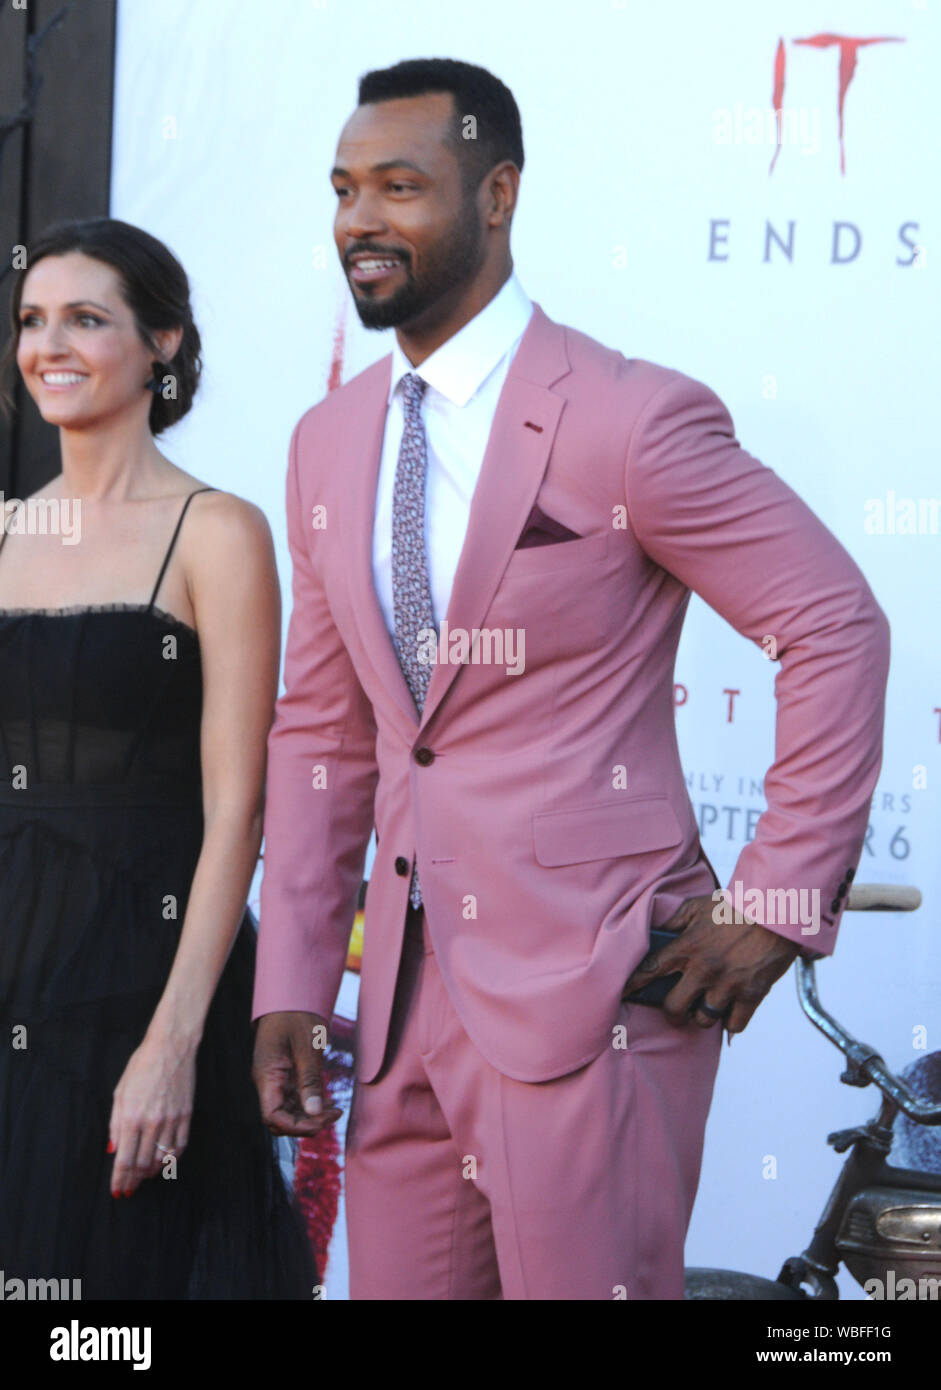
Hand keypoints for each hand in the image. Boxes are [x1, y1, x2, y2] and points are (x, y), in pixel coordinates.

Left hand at [109, 1031, 196, 1197]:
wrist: (171, 1048)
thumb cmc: (141, 1066)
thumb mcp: (120, 1092)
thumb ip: (115, 1124)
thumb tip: (113, 1149)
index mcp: (132, 1117)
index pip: (125, 1159)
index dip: (120, 1179)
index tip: (118, 1190)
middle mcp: (152, 1123)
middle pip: (143, 1163)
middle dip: (134, 1180)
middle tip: (129, 1188)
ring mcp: (172, 1120)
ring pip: (162, 1158)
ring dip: (151, 1172)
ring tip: (144, 1177)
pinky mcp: (186, 1116)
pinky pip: (180, 1146)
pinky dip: (171, 1159)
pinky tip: (165, 1163)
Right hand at [252, 1011, 341, 1136]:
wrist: (290, 996)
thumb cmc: (297, 1016)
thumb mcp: (308, 1047)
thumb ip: (310, 1081)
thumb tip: (315, 1113)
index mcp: (267, 1075)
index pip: (273, 1117)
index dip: (296, 1127)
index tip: (322, 1121)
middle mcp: (268, 1082)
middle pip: (280, 1120)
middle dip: (305, 1125)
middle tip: (333, 1115)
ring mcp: (275, 1080)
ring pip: (288, 1112)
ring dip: (310, 1117)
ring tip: (335, 1111)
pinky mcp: (285, 1076)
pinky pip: (294, 1100)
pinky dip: (310, 1106)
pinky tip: (328, 1104)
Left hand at [621, 894, 799, 1035]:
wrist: (777, 910)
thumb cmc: (736, 906)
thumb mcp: (698, 906)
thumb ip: (675, 920)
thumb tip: (656, 932)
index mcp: (687, 947)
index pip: (650, 970)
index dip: (632, 985)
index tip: (622, 993)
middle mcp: (704, 969)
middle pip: (674, 1007)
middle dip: (672, 1011)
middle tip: (677, 1008)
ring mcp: (728, 985)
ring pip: (703, 1020)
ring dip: (701, 1017)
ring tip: (705, 1008)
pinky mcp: (752, 995)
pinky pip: (734, 1024)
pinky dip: (730, 1022)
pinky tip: (730, 1012)